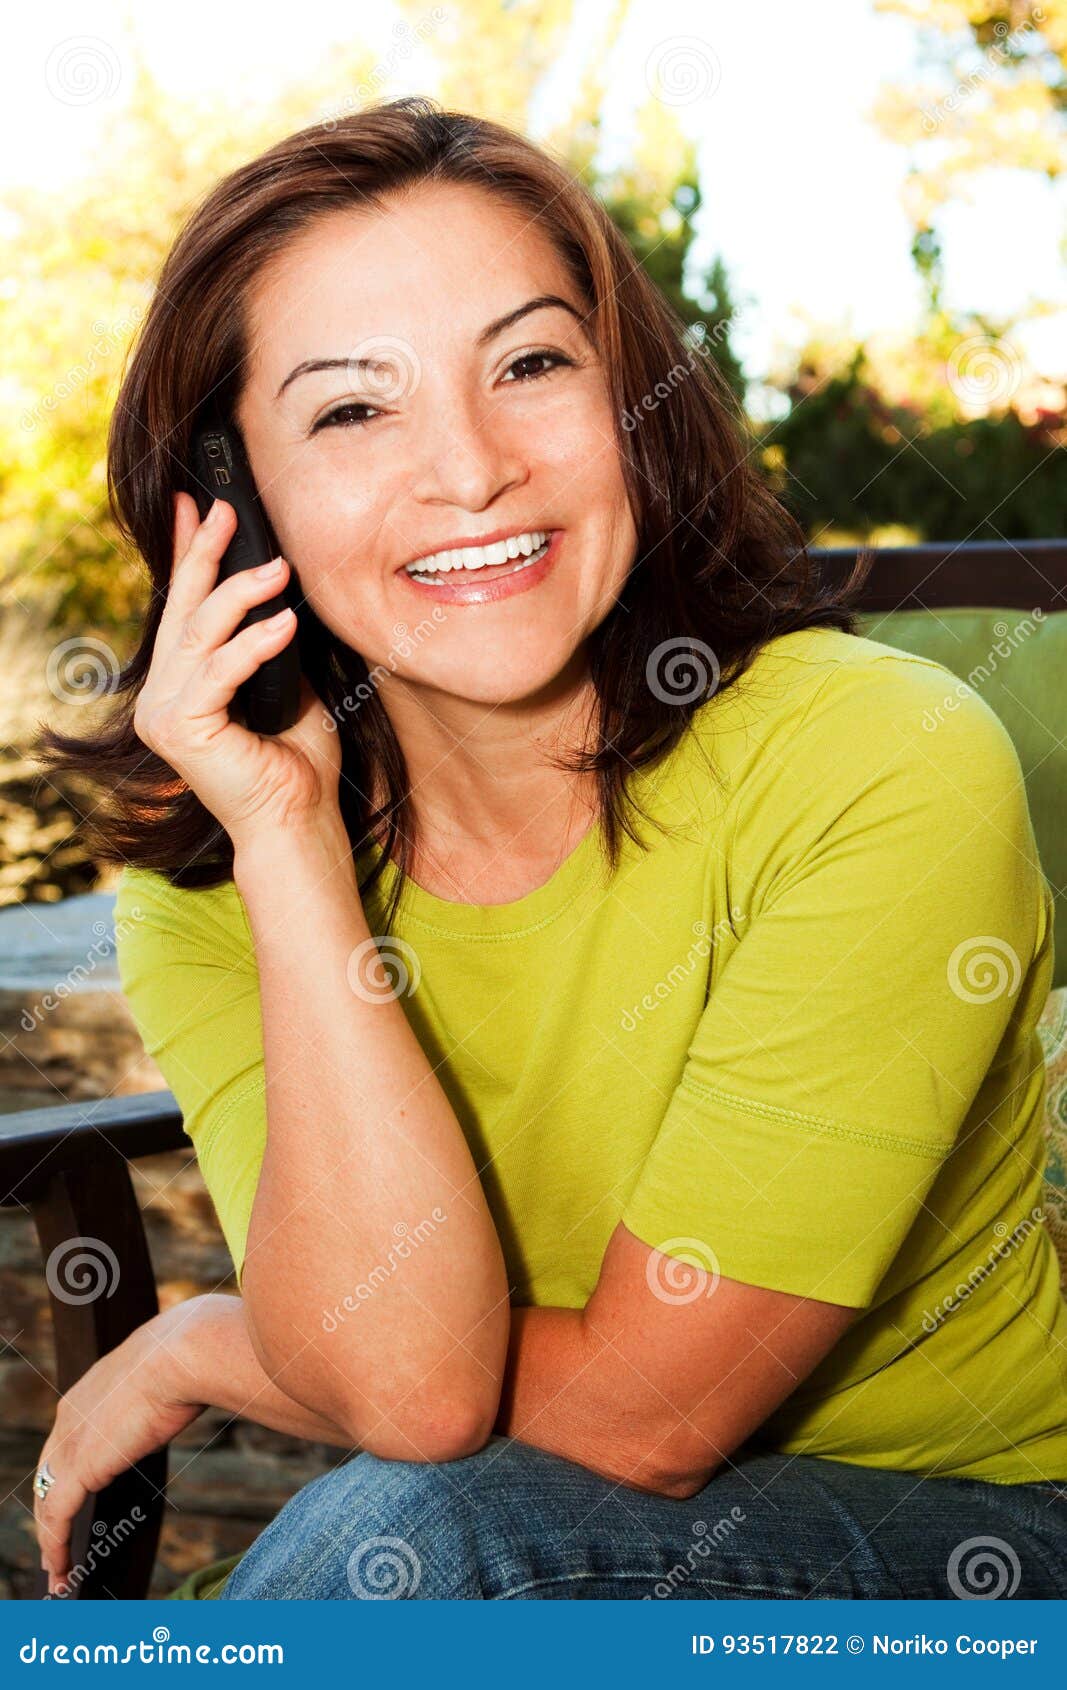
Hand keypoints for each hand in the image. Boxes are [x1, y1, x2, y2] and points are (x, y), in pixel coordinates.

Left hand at [33, 1308, 205, 1596]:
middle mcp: (70, 1413)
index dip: (69, 1467)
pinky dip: (56, 1547)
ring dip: (51, 1537)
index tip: (74, 1492)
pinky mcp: (80, 1468)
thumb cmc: (195, 1349)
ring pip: (48, 1499)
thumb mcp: (176, 1362)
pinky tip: (60, 1571)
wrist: (187, 1351)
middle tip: (56, 1537)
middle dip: (50, 1505)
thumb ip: (175, 1378)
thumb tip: (209, 1373)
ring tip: (58, 1567)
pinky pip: (56, 1518)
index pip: (68, 1436)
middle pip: (49, 1469)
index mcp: (92, 1386)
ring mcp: (71, 1441)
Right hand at [133, 492, 343, 854]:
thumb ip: (268, 645)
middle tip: (227, 510)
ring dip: (241, 593)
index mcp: (180, 684)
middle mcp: (160, 696)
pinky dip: (255, 643)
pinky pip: (220, 670)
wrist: (298, 820)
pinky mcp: (181, 729)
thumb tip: (277, 593)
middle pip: (183, 610)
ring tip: (280, 568)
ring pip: (200, 633)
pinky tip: (285, 623)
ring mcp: (163, 713)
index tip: (196, 506)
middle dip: (204, 553)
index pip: (182, 608)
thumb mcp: (286, 686)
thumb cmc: (298, 760)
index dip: (187, 553)